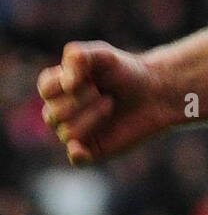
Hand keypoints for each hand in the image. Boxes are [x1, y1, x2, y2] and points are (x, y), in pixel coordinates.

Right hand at [37, 41, 172, 165]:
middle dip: (80, 100)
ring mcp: (76, 132)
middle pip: (52, 114)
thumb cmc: (126, 71)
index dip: (64, 83)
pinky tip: (81, 148)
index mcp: (60, 87)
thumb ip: (80, 57)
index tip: (87, 77)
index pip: (45, 88)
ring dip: (92, 116)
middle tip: (102, 92)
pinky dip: (77, 153)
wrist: (154, 91)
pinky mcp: (93, 149)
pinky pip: (77, 159)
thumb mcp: (104, 55)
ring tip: (110, 104)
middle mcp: (62, 111)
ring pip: (67, 133)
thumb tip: (67, 84)